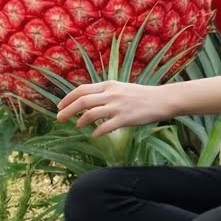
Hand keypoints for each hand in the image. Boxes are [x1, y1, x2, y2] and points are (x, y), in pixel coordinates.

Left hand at [55, 81, 173, 137]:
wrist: (162, 99)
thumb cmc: (141, 95)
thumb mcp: (121, 88)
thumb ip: (105, 93)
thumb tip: (88, 101)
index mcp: (109, 85)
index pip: (82, 89)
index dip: (68, 98)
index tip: (59, 106)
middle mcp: (111, 94)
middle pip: (82, 101)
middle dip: (67, 110)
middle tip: (59, 118)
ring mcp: (118, 106)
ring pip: (91, 113)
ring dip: (80, 121)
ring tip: (77, 126)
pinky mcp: (125, 118)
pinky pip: (106, 127)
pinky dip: (97, 131)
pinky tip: (94, 135)